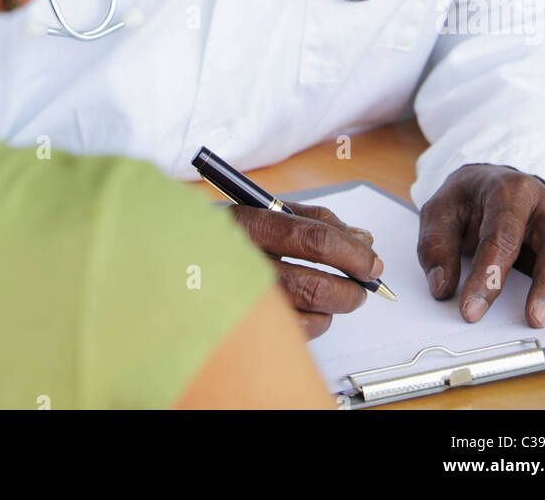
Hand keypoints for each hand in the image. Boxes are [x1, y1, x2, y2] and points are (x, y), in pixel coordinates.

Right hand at [230, 201, 382, 339]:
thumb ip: (316, 219)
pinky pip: (294, 335)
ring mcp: (240, 299)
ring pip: (306, 314)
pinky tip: (315, 311)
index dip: (351, 253)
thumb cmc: (227, 232)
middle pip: (313, 283)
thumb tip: (362, 239)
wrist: (173, 257)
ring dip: (335, 307)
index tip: (371, 261)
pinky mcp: (242, 327)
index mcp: (248, 223)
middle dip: (351, 287)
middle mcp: (241, 262)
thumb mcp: (265, 209)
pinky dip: (316, 324)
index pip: (313, 239)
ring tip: (341, 296)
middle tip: (365, 284)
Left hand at [417, 163, 544, 327]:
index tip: (472, 310)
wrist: (488, 182)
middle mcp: (544, 204)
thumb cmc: (467, 200)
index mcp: (508, 190)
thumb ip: (436, 247)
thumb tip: (443, 287)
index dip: (488, 275)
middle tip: (535, 319)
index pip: (501, 234)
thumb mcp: (439, 212)